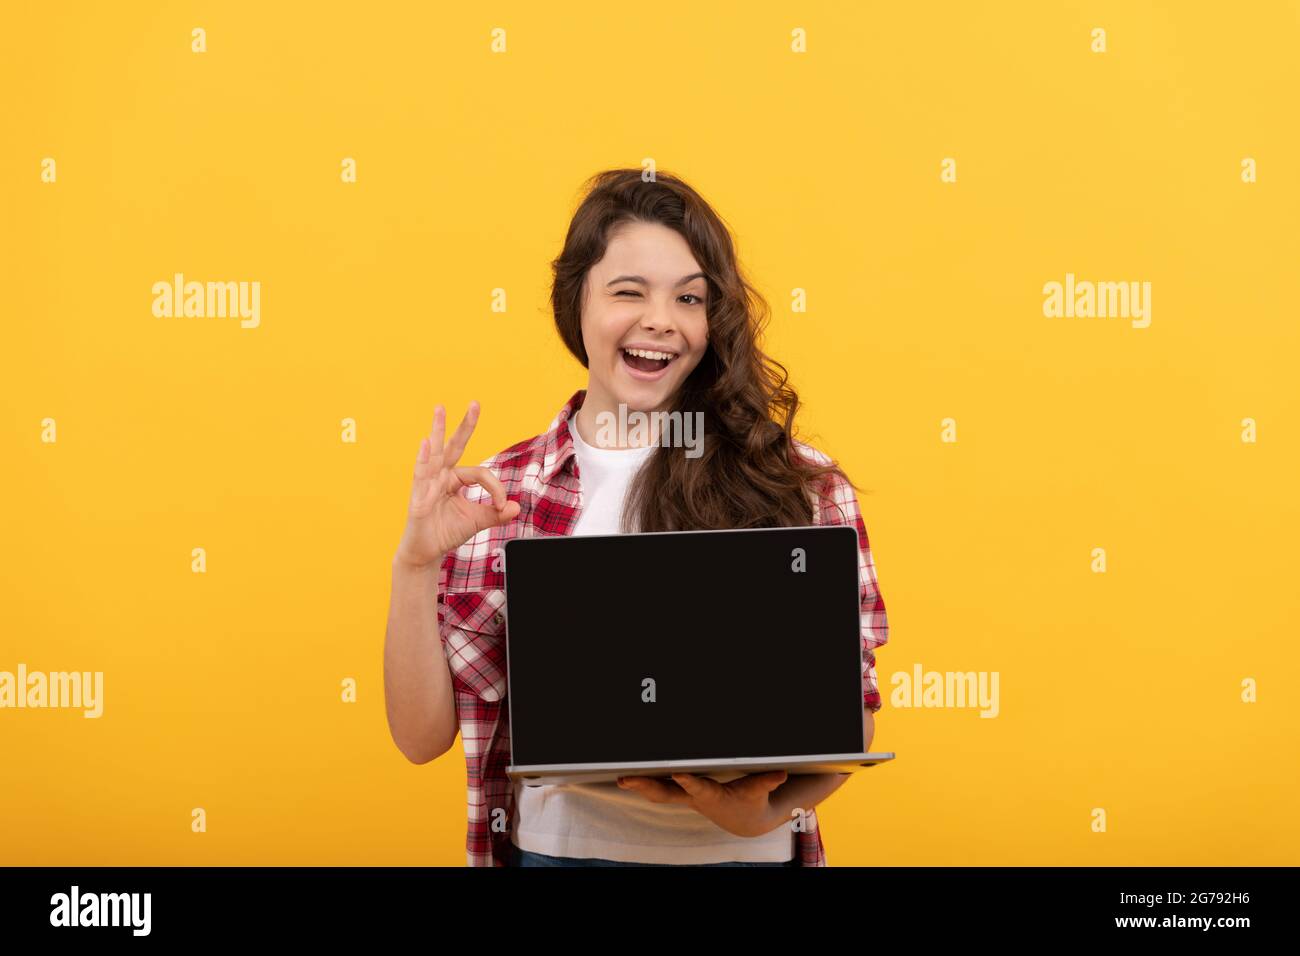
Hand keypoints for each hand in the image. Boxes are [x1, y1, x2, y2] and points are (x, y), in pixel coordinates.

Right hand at [395, 401, 520, 569]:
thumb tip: (514, 507)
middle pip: (454, 446)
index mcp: (454, 478)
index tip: (501, 505)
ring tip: (440, 409)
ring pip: (435, 453)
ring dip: (438, 430)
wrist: (427, 552)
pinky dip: (423, 459)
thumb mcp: (477, 521)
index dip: (495, 488)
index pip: (480, 473)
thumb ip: (495, 513)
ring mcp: (428, 484)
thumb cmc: (447, 532)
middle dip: (465, 425)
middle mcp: (440, 476)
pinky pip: (421, 475)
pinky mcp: (418, 498)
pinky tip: (425, 443)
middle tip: (475, 404)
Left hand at [616, 771, 788, 837]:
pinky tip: (628, 776)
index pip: (698, 788)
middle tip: (626, 779)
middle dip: (645, 786)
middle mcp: (694, 798)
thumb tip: (780, 772)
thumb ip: (767, 781)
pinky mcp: (682, 793)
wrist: (744, 820)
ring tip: (620, 778)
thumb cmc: (751, 800)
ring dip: (639, 785)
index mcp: (713, 796)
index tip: (677, 771)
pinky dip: (644, 783)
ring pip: (658, 792)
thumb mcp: (761, 791)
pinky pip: (659, 789)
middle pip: (666, 793)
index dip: (688, 781)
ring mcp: (686, 797)